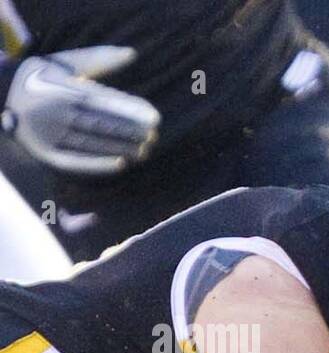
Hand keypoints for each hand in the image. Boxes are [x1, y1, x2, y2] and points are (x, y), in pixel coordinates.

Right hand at [3, 46, 159, 175]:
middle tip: (154, 136)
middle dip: (130, 131)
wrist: (1, 99)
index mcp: (60, 90)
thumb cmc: (42, 79)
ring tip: (145, 150)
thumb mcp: (63, 64)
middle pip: (100, 125)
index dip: (130, 111)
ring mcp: (50, 135)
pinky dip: (98, 164)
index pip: (103, 102)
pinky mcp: (47, 154)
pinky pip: (76, 162)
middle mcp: (55, 113)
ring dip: (121, 148)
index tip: (154, 117)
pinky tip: (120, 164)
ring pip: (92, 144)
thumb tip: (132, 54)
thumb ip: (98, 59)